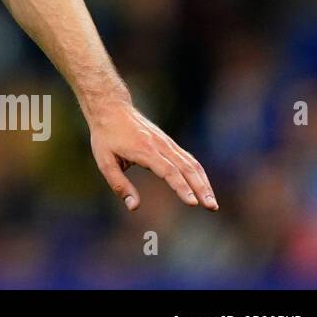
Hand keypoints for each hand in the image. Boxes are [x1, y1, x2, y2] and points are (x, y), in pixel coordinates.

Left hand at [87, 100, 217, 211]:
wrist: (112, 108)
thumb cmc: (106, 136)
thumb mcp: (104, 161)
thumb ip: (119, 184)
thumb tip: (134, 207)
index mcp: (144, 150)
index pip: (169, 171)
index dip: (182, 187)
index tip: (193, 202)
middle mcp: (160, 145)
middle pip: (186, 168)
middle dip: (201, 188)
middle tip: (212, 207)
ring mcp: (167, 142)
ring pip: (191, 163)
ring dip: (204, 183)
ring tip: (212, 203)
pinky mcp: (169, 143)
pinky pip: (188, 158)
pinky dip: (199, 173)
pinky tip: (204, 187)